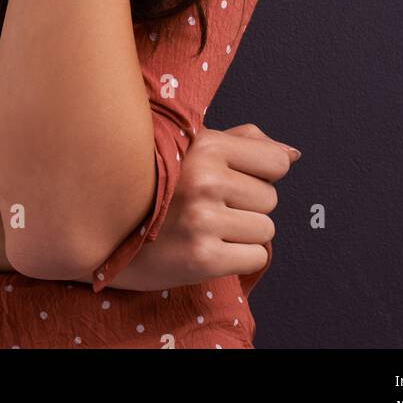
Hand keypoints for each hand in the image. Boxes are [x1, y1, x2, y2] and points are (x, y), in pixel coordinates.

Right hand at [110, 123, 299, 291]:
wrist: (110, 232)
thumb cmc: (159, 185)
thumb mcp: (193, 148)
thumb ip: (243, 143)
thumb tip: (292, 154)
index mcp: (204, 146)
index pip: (275, 162)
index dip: (261, 173)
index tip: (235, 179)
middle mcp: (204, 180)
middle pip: (271, 198)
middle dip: (249, 205)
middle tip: (211, 206)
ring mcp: (203, 221)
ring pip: (266, 229)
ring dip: (244, 233)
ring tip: (208, 227)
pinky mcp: (203, 258)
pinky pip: (257, 257)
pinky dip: (240, 258)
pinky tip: (210, 247)